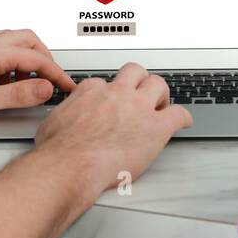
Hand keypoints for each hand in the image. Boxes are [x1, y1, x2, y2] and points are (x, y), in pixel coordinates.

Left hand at [0, 29, 74, 120]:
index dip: (57, 74)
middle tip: (53, 81)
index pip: (37, 59)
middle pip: (30, 41)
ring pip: (15, 41)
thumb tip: (44, 89)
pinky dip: (13, 59)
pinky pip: (1, 46)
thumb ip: (17, 95)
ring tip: (30, 83)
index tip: (67, 86)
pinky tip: (6, 79)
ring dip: (30, 58)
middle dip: (47, 60)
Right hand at [34, 62, 191, 194]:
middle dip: (139, 81)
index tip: (112, 103)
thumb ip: (63, 117)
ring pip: (158, 84)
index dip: (110, 94)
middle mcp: (117, 94)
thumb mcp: (52, 123)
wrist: (70, 165)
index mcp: (91, 91)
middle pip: (134, 72)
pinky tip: (184, 122)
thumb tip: (60, 122)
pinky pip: (178, 114)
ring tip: (162, 104)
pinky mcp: (155, 128)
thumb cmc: (57, 151)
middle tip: (141, 94)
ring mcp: (138, 108)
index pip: (105, 83)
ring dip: (161, 94)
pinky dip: (183, 117)